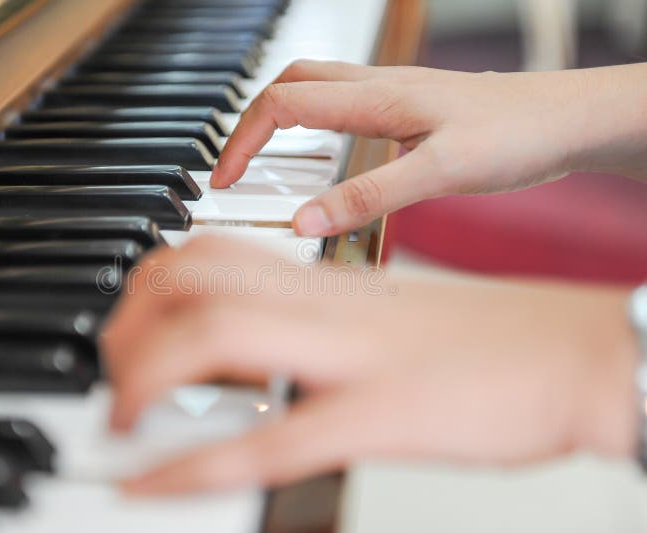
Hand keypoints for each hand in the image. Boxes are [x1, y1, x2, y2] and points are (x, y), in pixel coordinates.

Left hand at [101, 236, 636, 494]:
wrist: (572, 352)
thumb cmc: (481, 339)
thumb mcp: (385, 313)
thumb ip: (318, 322)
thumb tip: (262, 347)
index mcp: (330, 284)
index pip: (212, 251)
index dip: (150, 282)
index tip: (129, 319)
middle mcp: (328, 306)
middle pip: (194, 282)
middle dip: (129, 322)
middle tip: (112, 367)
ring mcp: (351, 358)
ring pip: (217, 336)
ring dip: (144, 376)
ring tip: (121, 416)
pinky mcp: (380, 416)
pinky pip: (268, 439)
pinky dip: (194, 465)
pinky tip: (148, 485)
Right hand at [210, 61, 646, 236]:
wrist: (571, 118)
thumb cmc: (517, 134)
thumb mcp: (439, 173)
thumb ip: (367, 198)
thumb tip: (305, 220)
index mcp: (375, 97)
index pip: (282, 104)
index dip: (242, 140)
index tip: (223, 179)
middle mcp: (378, 87)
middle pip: (291, 83)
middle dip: (251, 121)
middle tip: (236, 165)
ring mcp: (395, 94)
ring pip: (318, 89)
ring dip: (282, 117)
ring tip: (266, 161)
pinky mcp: (412, 109)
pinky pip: (348, 105)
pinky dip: (318, 127)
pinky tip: (328, 158)